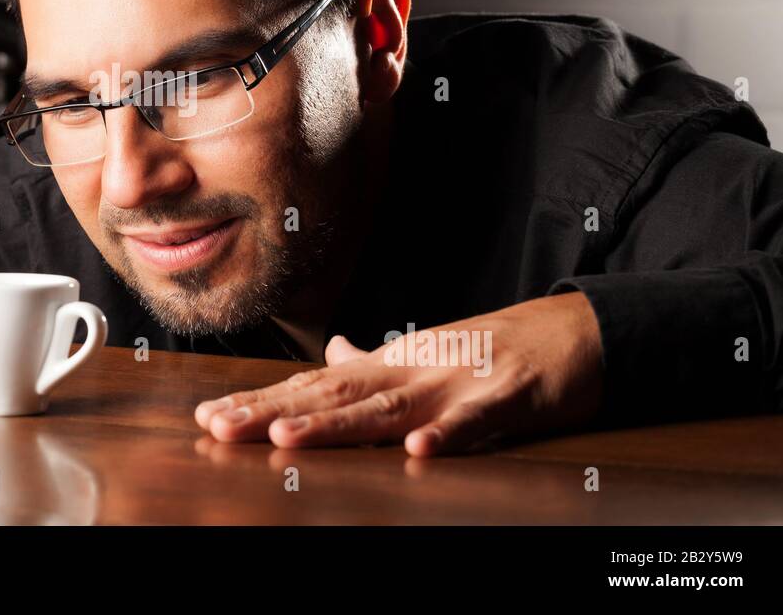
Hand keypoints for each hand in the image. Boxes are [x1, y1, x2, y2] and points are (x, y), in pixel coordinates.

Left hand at [194, 291, 602, 455]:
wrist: (570, 332)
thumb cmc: (493, 348)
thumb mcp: (423, 353)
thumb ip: (374, 359)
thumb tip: (331, 350)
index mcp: (390, 366)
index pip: (314, 385)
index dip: (262, 400)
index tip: (212, 413)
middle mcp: (410, 372)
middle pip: (332, 395)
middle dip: (273, 413)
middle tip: (219, 426)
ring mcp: (455, 383)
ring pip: (387, 407)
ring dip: (336, 424)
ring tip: (285, 439)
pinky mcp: (504, 399)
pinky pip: (473, 422)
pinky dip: (446, 435)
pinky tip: (415, 451)